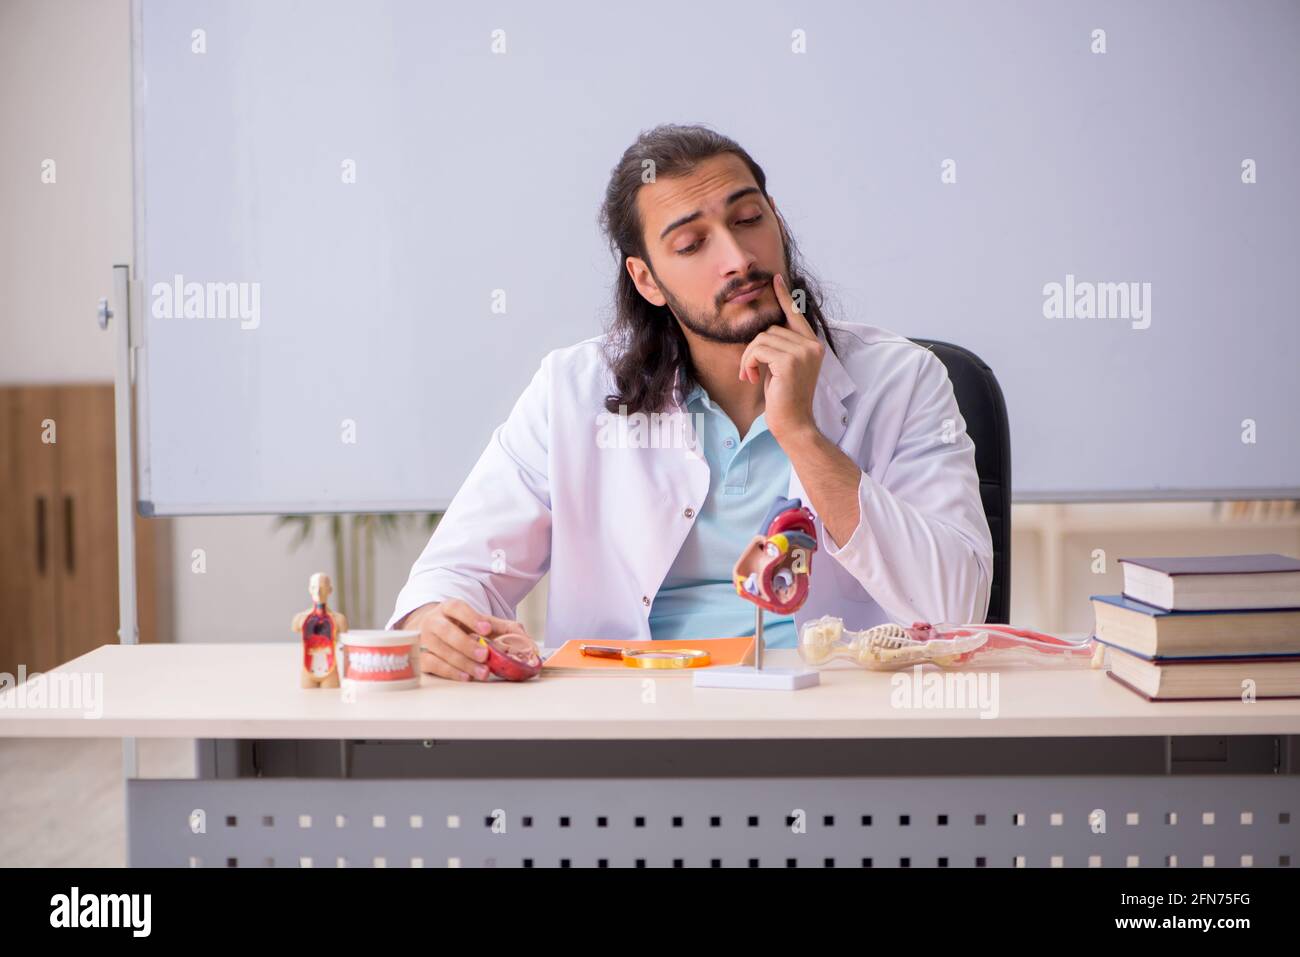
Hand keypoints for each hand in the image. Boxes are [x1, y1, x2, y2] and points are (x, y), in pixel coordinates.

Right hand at [403, 599, 530, 681]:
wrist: (433, 632)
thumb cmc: (461, 628)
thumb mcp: (479, 623)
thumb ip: (502, 628)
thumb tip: (525, 639)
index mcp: (448, 608)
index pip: (457, 608)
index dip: (471, 617)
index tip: (486, 628)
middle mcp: (433, 621)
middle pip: (446, 631)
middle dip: (466, 644)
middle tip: (484, 654)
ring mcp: (425, 640)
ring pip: (439, 650)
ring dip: (462, 662)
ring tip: (481, 671)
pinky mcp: (421, 657)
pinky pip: (432, 665)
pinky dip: (449, 671)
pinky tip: (465, 676)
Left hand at [738, 272, 824, 446]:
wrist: (794, 424)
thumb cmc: (784, 399)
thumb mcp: (783, 367)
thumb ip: (780, 347)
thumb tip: (765, 330)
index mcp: (813, 345)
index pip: (796, 314)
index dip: (784, 297)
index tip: (775, 279)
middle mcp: (812, 345)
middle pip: (770, 329)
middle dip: (754, 350)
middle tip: (751, 371)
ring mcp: (803, 352)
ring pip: (761, 338)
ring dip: (749, 358)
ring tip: (752, 376)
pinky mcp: (790, 361)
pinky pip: (757, 349)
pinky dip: (748, 363)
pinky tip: (751, 378)